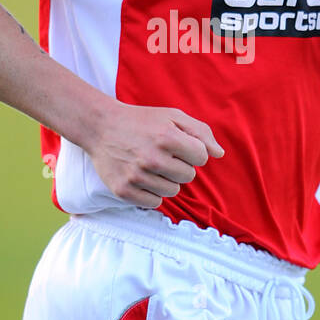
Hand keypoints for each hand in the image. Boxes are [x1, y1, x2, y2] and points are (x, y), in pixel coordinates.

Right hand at [85, 100, 224, 207]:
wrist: (100, 126)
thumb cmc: (141, 121)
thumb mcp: (172, 116)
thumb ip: (200, 132)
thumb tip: (219, 154)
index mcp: (167, 137)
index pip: (201, 157)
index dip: (193, 151)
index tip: (178, 145)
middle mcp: (152, 159)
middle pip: (188, 176)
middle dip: (180, 165)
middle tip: (162, 154)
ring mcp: (136, 176)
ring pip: (173, 191)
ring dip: (167, 180)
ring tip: (152, 165)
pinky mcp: (124, 190)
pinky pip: (154, 202)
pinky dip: (152, 193)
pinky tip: (143, 177)